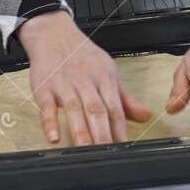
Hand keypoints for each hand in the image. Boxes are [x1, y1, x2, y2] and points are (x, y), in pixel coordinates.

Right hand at [19, 11, 149, 145]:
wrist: (54, 34)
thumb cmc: (82, 56)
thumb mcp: (108, 71)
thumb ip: (125, 98)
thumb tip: (145, 116)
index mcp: (104, 78)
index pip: (114, 107)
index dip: (119, 129)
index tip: (123, 148)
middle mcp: (85, 81)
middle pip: (96, 110)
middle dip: (102, 134)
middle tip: (106, 155)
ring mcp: (64, 84)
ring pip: (73, 109)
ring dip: (80, 132)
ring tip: (86, 151)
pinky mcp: (44, 87)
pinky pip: (46, 107)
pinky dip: (49, 122)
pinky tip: (54, 138)